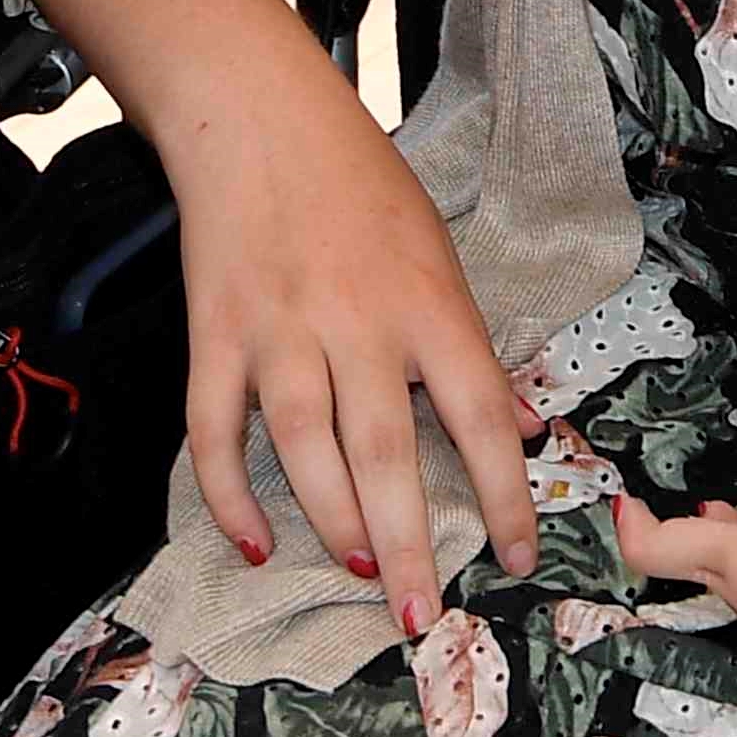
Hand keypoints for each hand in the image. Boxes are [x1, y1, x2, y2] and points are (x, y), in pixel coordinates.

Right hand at [165, 84, 535, 629]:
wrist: (264, 125)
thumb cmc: (367, 192)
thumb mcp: (444, 257)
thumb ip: (472, 349)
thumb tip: (522, 427)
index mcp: (432, 306)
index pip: (482, 417)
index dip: (505, 493)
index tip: (517, 555)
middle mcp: (361, 325)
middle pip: (390, 449)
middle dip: (412, 538)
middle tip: (423, 610)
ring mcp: (282, 333)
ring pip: (306, 447)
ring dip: (333, 518)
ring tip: (360, 571)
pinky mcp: (215, 338)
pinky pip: (214, 432)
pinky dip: (228, 494)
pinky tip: (251, 542)